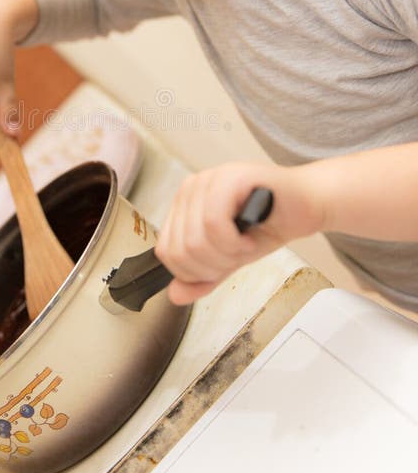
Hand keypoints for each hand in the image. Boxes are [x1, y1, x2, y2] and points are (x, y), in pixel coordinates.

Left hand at [155, 162, 324, 304]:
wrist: (308, 205)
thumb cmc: (269, 225)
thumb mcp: (229, 258)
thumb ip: (202, 276)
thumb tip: (175, 294)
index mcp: (184, 205)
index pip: (166, 251)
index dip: (194, 272)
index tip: (223, 265)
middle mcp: (190, 188)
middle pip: (180, 250)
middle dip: (214, 266)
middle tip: (239, 254)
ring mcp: (208, 180)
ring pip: (195, 240)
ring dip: (227, 254)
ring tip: (246, 244)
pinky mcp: (229, 178)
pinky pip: (214, 224)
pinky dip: (235, 242)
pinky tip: (250, 237)